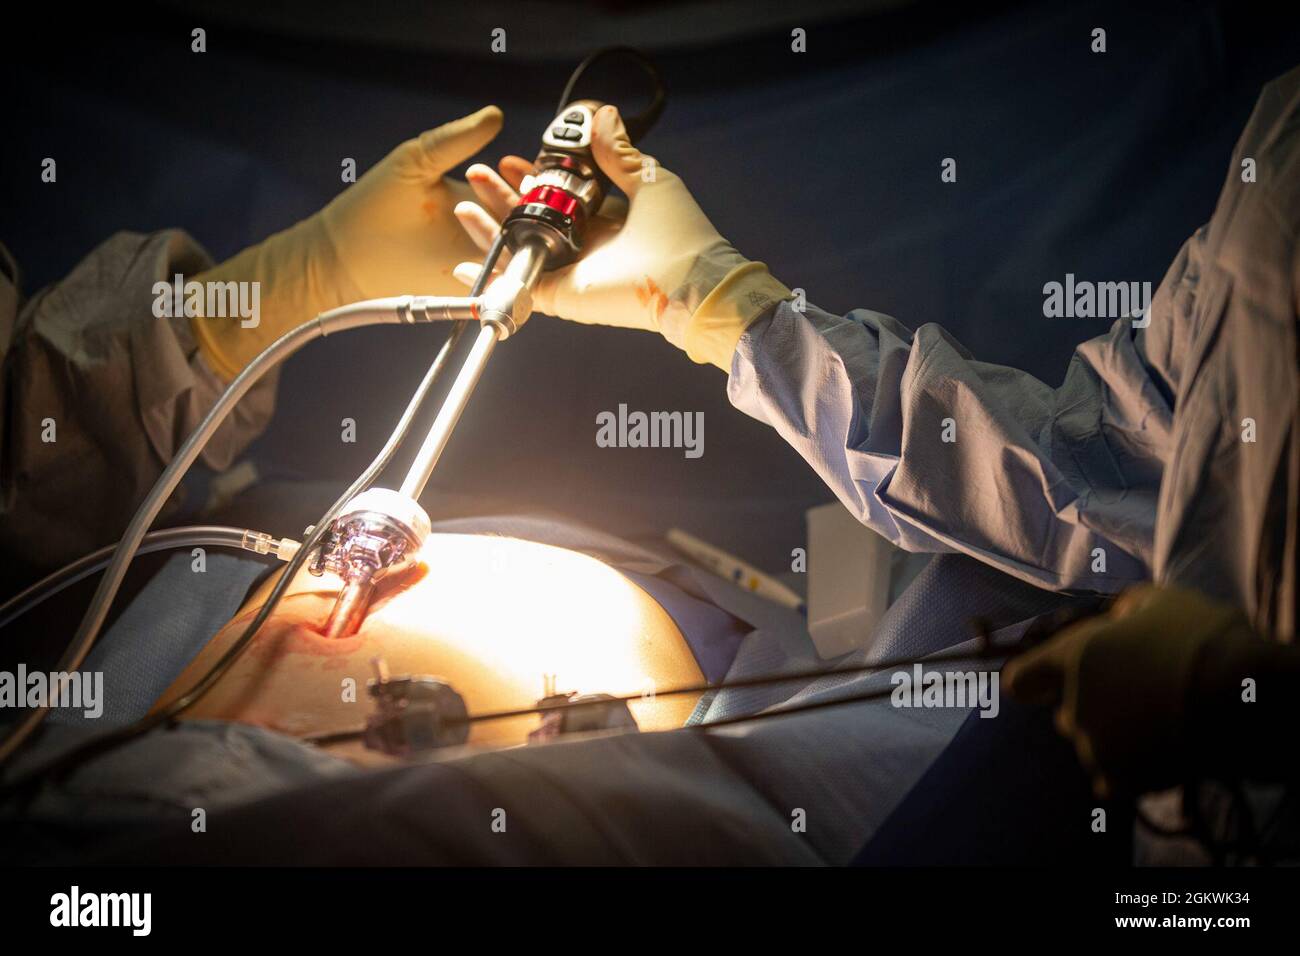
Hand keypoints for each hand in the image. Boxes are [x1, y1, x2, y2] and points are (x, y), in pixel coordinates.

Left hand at [191, 106, 503, 378]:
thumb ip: (457, 139)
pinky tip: (491, 264)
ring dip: (516, 243)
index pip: (519, 188)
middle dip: (526, 209)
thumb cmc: (372, 205)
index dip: (530, 180)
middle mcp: (486, 231)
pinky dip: (507, 281)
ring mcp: (482, 262)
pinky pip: (502, 288)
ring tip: (483, 223)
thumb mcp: (418, 160)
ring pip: (521, 256)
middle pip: (528, 223)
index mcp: (479, 198)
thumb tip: (495, 115)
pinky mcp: (473, 290)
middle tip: (512, 197)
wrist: (344, 255)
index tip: (521, 169)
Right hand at [452, 105, 791, 369]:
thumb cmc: (679, 233)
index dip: (533, 178)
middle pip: (533, 220)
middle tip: (479, 175)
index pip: (559, 198)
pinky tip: (464, 262)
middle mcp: (585, 247)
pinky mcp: (561, 296)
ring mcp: (570, 273)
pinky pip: (519, 286)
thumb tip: (601, 115)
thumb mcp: (647, 179)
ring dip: (490, 228)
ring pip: (520, 248)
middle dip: (503, 197)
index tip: (512, 160)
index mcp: (606, 221)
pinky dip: (491, 275)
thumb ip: (618, 153)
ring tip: (464, 204)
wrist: (689, 279)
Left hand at [1002, 585, 1254, 797]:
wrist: (1245, 698)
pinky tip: (1154, 755)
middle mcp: (1073, 706)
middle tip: (1136, 697)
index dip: (1032, 681)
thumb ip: (1125, 609)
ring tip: (1158, 724)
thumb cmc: (1202, 638)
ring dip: (1113, 738)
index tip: (1044, 685)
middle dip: (1091, 707)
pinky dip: (1127, 771)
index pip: (1019, 679)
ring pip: (1091, 745)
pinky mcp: (1122, 779)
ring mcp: (1096, 747)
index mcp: (1073, 658)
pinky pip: (1110, 779)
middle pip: (1065, 714)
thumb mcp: (1160, 601)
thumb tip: (1119, 617)